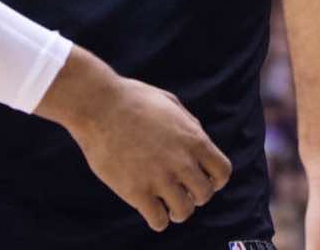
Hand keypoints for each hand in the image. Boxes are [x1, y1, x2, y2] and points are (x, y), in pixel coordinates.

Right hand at [35, 48, 230, 230]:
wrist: (97, 104)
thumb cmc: (130, 99)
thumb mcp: (168, 103)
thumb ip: (188, 125)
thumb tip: (199, 141)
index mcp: (193, 139)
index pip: (222, 172)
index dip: (215, 180)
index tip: (201, 180)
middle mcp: (181, 161)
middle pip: (204, 194)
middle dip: (195, 195)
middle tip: (180, 192)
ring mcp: (159, 177)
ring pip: (184, 212)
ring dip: (177, 211)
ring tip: (167, 206)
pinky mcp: (136, 191)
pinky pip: (158, 221)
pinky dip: (157, 220)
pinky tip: (149, 209)